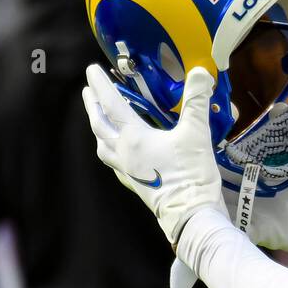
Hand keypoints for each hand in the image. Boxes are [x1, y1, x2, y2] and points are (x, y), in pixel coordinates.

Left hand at [83, 63, 225, 247]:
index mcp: (134, 139)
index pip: (112, 105)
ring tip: (98, 120)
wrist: (191, 216)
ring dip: (97, 130)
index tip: (91, 70)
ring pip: (103, 147)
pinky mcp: (136, 185)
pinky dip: (111, 153)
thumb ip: (196, 102)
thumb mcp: (196, 135)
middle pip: (100, 126)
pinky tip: (117, 154)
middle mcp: (124, 154)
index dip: (101, 85)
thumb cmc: (191, 176)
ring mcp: (128, 171)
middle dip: (92, 106)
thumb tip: (199, 73)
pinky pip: (115, 165)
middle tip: (87, 91)